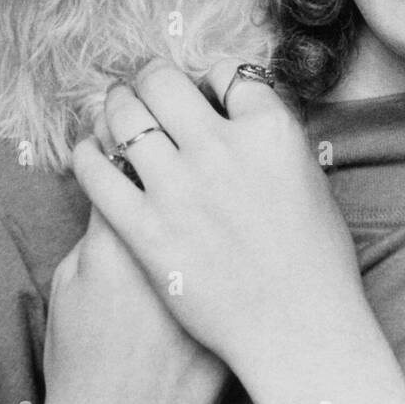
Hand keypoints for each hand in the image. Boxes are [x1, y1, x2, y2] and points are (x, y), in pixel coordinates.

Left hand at [74, 58, 404, 403]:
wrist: (299, 330)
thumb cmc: (315, 260)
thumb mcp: (310, 178)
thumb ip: (271, 139)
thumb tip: (236, 111)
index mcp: (271, 130)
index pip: (227, 72)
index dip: (209, 77)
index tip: (201, 88)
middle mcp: (222, 148)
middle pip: (165, 80)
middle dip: (151, 77)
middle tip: (145, 85)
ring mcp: (179, 189)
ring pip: (124, 116)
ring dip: (115, 106)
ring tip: (114, 109)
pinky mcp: (145, 230)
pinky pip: (98, 174)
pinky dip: (89, 156)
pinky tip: (91, 154)